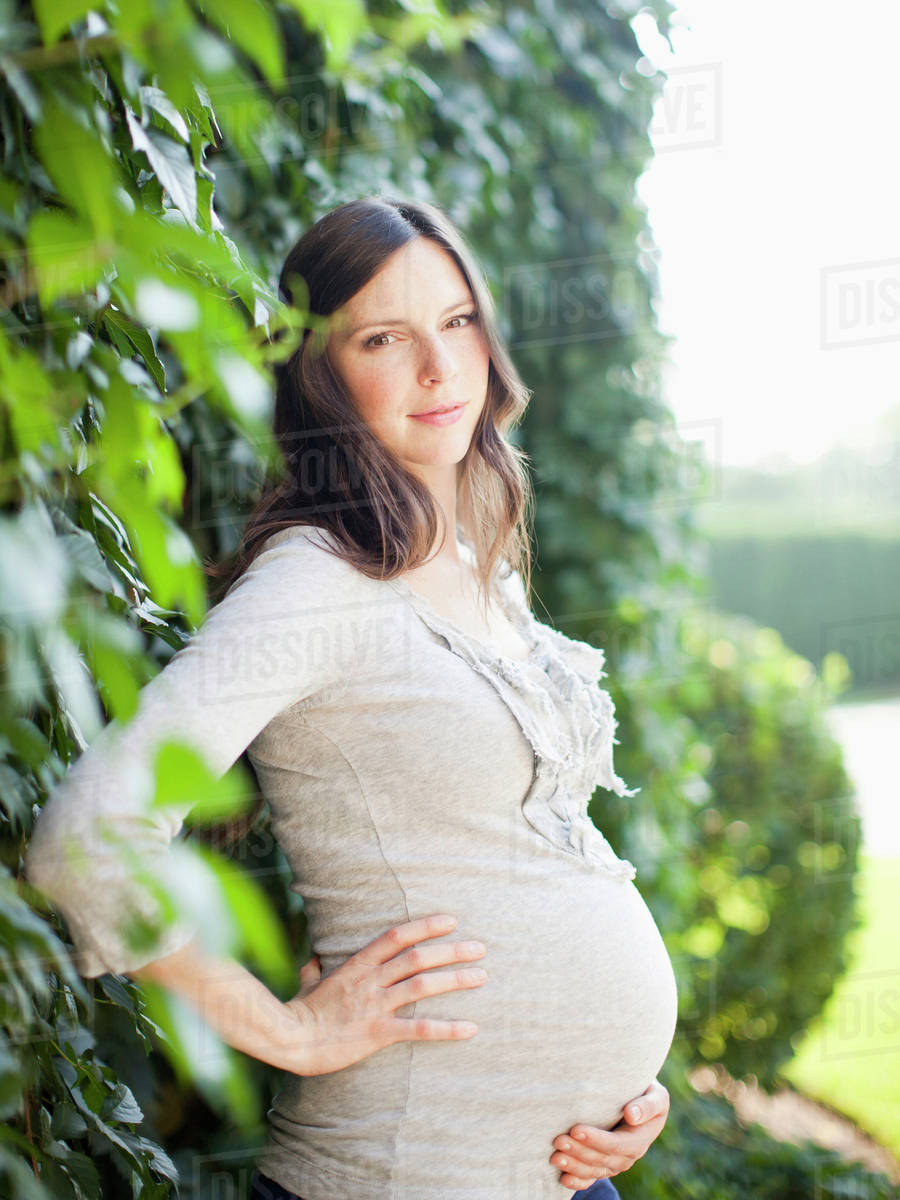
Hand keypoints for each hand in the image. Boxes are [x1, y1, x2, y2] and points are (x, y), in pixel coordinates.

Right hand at [282, 914, 486, 1074]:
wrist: (290, 1040)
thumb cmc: (299, 1012)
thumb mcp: (308, 982)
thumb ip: (315, 968)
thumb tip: (314, 959)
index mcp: (357, 965)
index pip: (397, 936)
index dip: (425, 926)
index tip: (451, 921)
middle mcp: (370, 980)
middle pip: (417, 957)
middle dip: (451, 950)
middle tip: (480, 948)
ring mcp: (375, 1005)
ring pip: (422, 985)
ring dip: (455, 979)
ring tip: (481, 977)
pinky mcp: (378, 1033)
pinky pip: (418, 1029)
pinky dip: (447, 1028)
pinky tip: (470, 1028)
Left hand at [549, 1078, 669, 1189]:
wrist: (639, 1097)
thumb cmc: (646, 1091)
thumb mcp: (655, 1094)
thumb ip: (647, 1105)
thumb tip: (631, 1115)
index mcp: (641, 1137)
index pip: (617, 1144)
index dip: (596, 1140)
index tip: (575, 1130)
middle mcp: (630, 1154)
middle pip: (602, 1158)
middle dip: (579, 1151)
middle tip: (558, 1141)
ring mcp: (617, 1162)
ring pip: (595, 1170)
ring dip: (574, 1166)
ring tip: (554, 1158)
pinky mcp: (605, 1165)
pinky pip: (592, 1178)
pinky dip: (578, 1181)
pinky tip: (563, 1178)